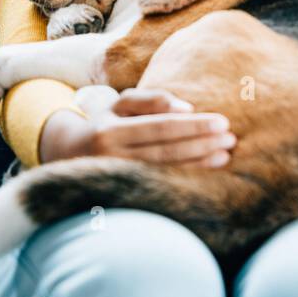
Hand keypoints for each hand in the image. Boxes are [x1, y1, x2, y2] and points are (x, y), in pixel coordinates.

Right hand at [39, 87, 237, 167]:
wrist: (66, 155)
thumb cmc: (104, 121)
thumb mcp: (120, 103)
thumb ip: (152, 100)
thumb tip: (185, 108)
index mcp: (110, 131)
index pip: (161, 128)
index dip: (193, 126)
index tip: (222, 122)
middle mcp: (111, 159)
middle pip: (166, 151)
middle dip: (202, 145)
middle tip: (231, 139)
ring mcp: (117, 181)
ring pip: (166, 172)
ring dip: (199, 164)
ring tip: (225, 155)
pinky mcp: (124, 196)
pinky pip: (161, 185)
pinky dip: (186, 178)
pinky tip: (207, 172)